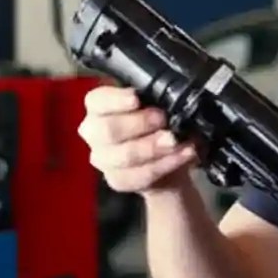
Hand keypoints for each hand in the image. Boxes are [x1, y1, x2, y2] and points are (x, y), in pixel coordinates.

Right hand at [78, 85, 198, 193]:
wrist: (169, 157)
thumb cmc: (159, 123)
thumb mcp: (158, 104)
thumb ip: (155, 99)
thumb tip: (167, 97)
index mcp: (99, 107)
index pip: (96, 100)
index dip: (116, 100)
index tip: (136, 98)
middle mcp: (94, 132)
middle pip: (108, 130)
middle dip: (140, 124)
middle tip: (163, 119)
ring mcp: (103, 159)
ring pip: (124, 156)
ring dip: (154, 148)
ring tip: (177, 141)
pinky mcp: (117, 180)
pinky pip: (139, 176)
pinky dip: (166, 164)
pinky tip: (183, 155)